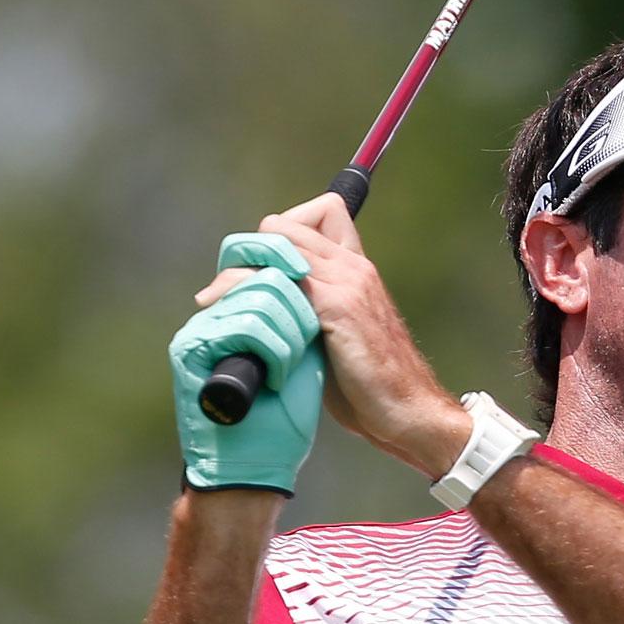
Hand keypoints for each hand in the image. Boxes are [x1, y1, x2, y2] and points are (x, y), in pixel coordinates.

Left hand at [194, 193, 470, 477]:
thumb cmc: (370, 383)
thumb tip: (266, 304)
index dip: (280, 234)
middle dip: (246, 251)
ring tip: (215, 300)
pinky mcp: (341, 308)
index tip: (260, 269)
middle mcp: (354, 265)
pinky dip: (251, 295)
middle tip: (224, 287)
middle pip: (284, 224)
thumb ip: (312, 308)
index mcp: (356, 267)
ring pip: (279, 244)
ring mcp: (349, 283)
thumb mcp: (338, 333)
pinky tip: (237, 322)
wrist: (408, 410)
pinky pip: (283, 281)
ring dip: (239, 271)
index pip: (317, 213)